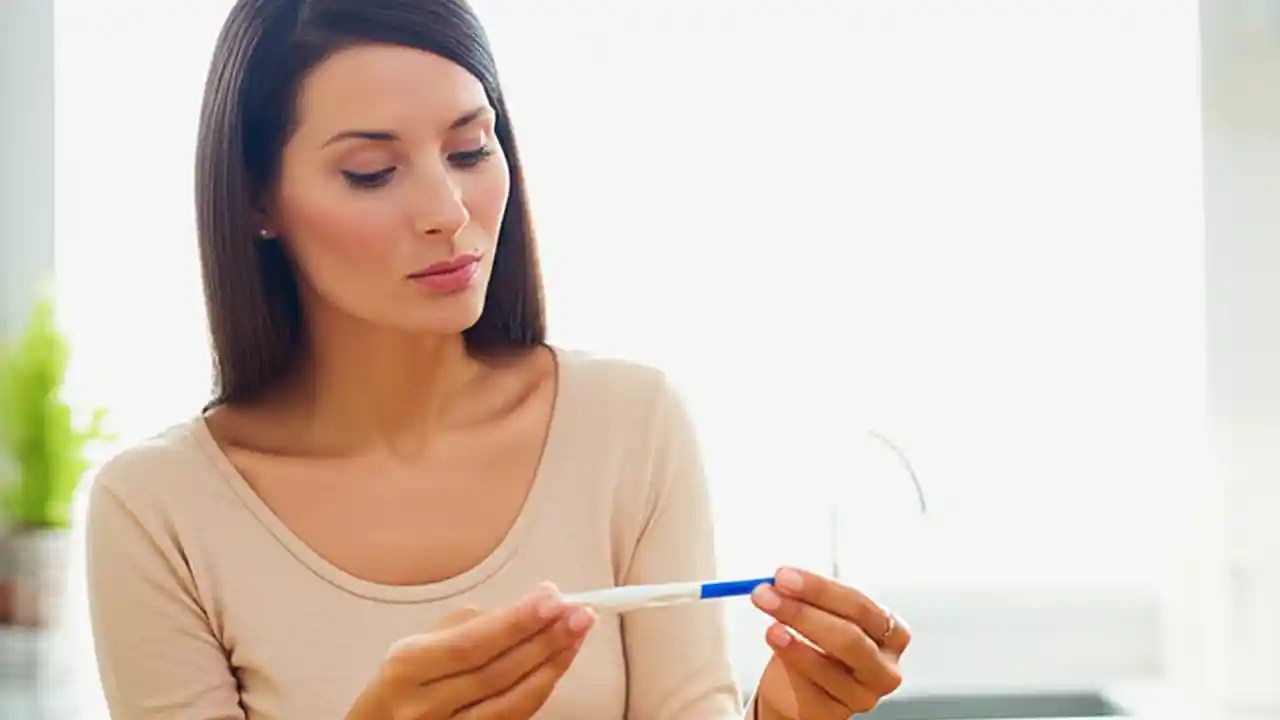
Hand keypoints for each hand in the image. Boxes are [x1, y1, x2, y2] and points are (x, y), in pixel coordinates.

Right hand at [345, 583, 594, 719]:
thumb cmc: (407, 676)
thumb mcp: (422, 641)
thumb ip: (470, 626)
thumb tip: (529, 610)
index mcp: (407, 667)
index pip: (473, 644)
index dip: (518, 621)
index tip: (553, 596)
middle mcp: (424, 706)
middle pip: (498, 673)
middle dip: (545, 639)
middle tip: (580, 611)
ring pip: (514, 702)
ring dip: (553, 664)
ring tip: (578, 634)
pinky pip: (515, 718)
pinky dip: (542, 687)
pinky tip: (559, 662)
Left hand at [750, 568, 909, 718]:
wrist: (799, 687)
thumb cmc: (818, 642)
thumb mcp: (821, 614)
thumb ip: (807, 597)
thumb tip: (779, 580)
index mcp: (892, 633)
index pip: (858, 605)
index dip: (819, 589)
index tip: (783, 576)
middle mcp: (884, 667)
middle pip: (848, 637)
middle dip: (803, 613)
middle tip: (766, 596)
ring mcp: (863, 696)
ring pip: (829, 665)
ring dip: (794, 642)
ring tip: (770, 627)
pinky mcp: (835, 714)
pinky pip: (810, 688)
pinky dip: (791, 664)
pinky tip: (777, 646)